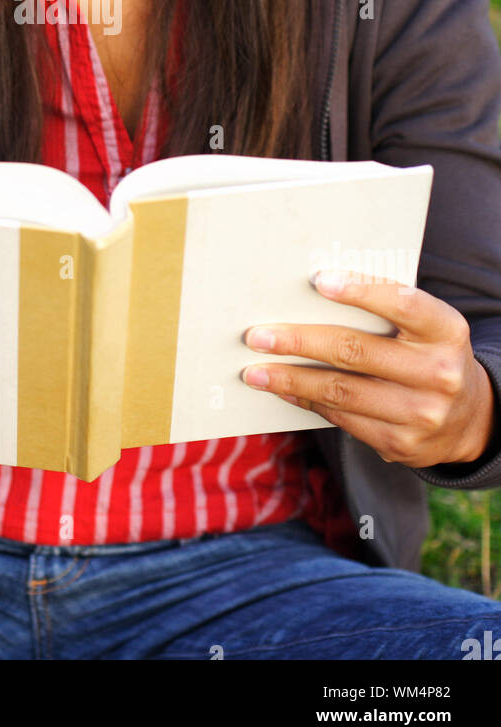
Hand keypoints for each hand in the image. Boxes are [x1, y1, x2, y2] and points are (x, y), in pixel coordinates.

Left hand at [240, 270, 498, 467]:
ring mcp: (421, 414)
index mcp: (446, 331)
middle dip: (299, 342)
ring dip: (291, 380)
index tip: (317, 281)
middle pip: (355, 351)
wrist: (471, 418)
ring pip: (341, 391)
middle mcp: (438, 373)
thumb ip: (385, 312)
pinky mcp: (401, 444)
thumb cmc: (429, 355)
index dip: (360, 291)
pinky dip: (308, 402)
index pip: (402, 303)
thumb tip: (312, 295)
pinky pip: (343, 419)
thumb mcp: (426, 328)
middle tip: (258, 335)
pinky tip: (284, 391)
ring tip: (256, 370)